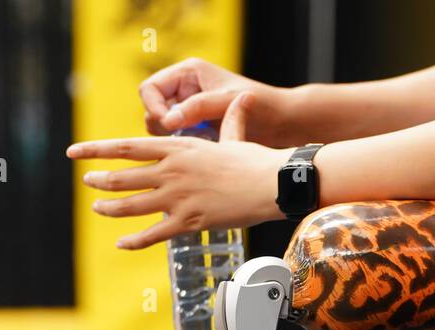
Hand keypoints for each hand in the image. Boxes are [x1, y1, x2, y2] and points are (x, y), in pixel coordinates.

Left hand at [68, 93, 289, 249]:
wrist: (271, 184)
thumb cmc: (256, 160)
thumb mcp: (235, 137)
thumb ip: (229, 121)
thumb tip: (241, 99)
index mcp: (177, 148)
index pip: (126, 147)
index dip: (96, 150)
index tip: (75, 152)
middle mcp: (171, 172)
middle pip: (122, 177)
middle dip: (99, 180)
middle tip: (88, 182)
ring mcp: (178, 198)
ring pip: (131, 206)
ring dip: (109, 208)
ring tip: (97, 207)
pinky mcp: (188, 222)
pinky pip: (153, 235)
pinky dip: (134, 241)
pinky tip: (121, 243)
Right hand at [139, 57, 293, 145]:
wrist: (284, 124)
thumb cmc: (262, 106)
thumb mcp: (226, 103)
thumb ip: (195, 109)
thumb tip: (167, 121)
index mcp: (188, 73)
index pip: (149, 89)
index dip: (154, 108)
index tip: (170, 125)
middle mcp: (185, 90)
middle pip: (152, 110)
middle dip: (163, 126)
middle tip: (186, 138)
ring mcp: (189, 111)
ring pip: (161, 129)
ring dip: (174, 140)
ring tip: (201, 143)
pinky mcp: (197, 130)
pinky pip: (177, 142)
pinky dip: (185, 148)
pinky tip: (205, 151)